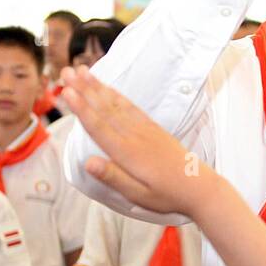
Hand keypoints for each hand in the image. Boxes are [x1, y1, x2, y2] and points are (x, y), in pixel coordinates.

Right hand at [60, 66, 208, 217]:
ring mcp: (144, 129)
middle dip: (83, 89)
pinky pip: (131, 106)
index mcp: (127, 153)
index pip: (99, 127)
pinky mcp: (153, 128)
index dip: (81, 108)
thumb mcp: (138, 195)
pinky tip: (107, 87)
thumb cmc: (167, 195)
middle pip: (104, 109)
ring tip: (82, 71)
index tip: (66, 91)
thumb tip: (87, 162)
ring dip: (97, 86)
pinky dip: (116, 95)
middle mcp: (134, 136)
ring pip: (116, 104)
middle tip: (66, 72)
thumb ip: (113, 177)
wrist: (199, 187)